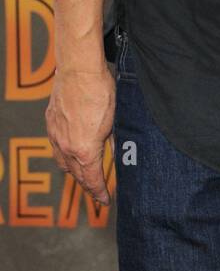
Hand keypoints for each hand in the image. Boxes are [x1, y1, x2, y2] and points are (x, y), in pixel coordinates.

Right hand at [46, 65, 115, 206]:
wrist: (79, 69)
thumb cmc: (101, 92)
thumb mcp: (115, 122)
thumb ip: (115, 143)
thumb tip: (119, 157)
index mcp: (84, 150)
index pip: (92, 180)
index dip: (99, 193)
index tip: (105, 201)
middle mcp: (66, 147)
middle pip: (76, 174)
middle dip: (87, 185)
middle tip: (96, 192)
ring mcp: (55, 134)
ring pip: (62, 162)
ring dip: (74, 171)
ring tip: (84, 174)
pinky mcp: (50, 122)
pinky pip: (56, 146)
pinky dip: (64, 154)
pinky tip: (71, 150)